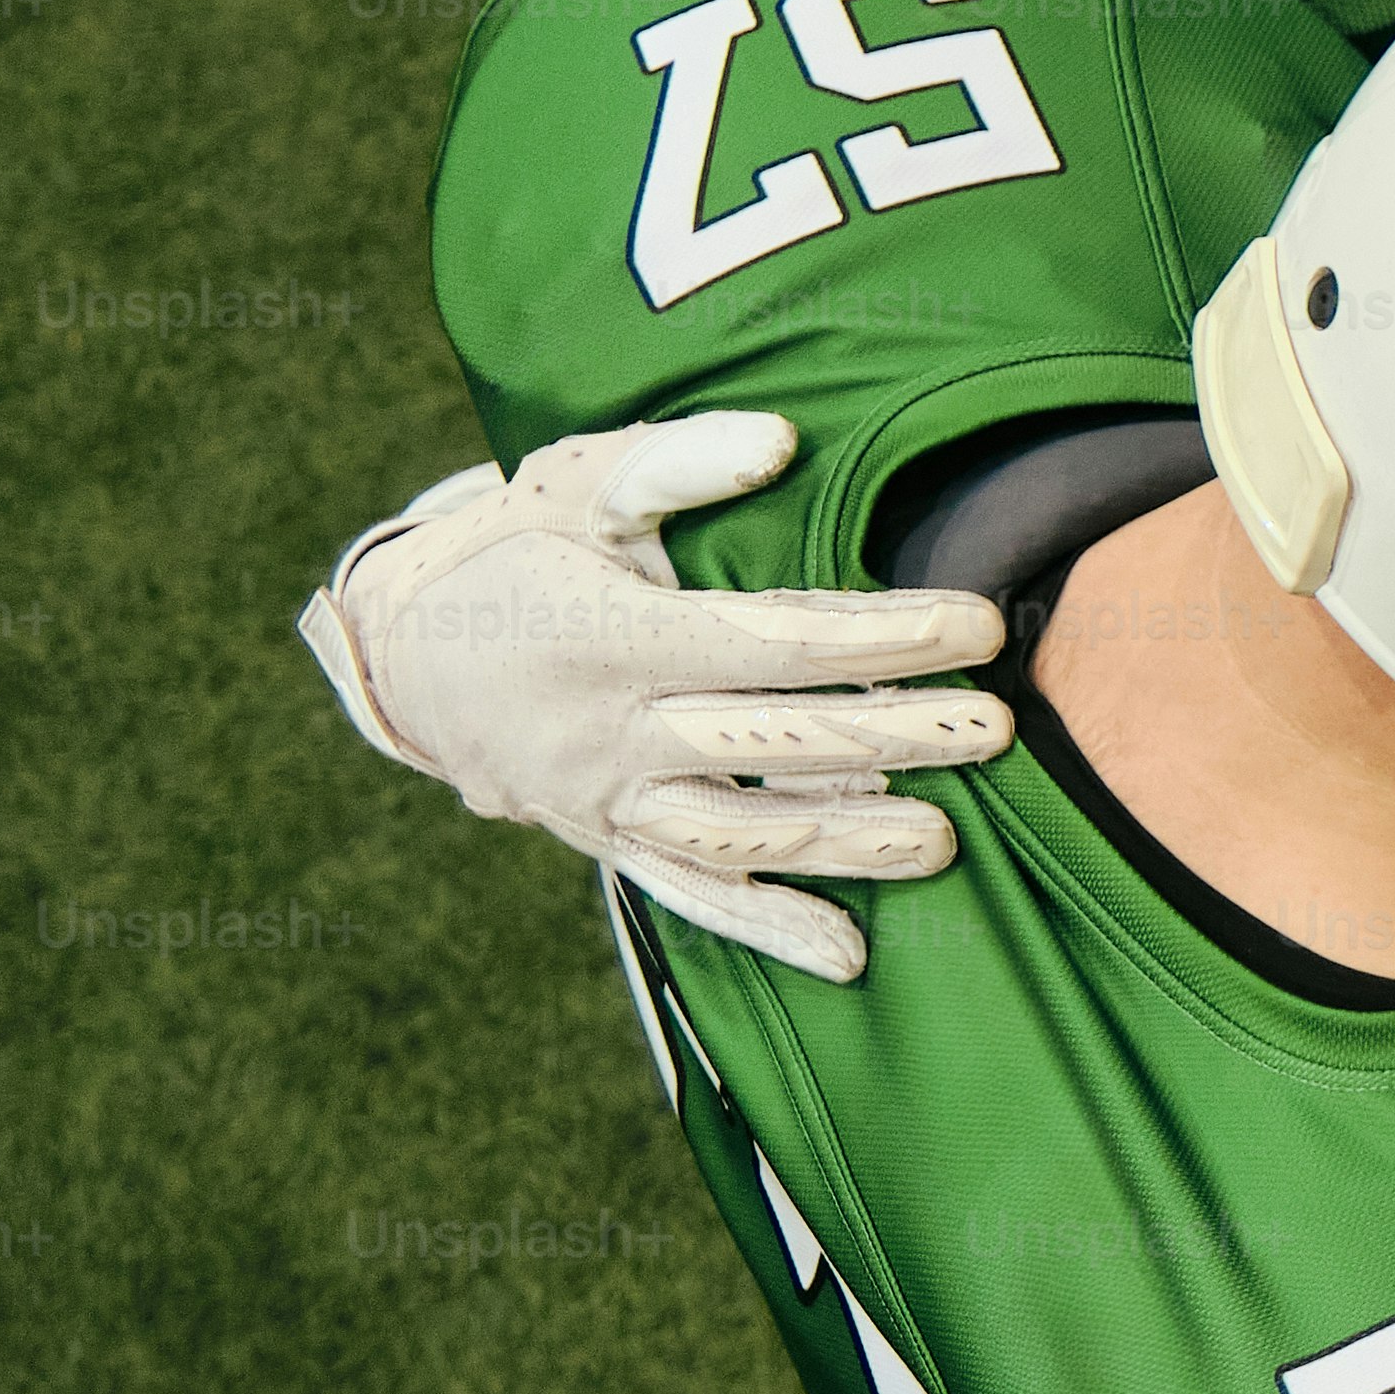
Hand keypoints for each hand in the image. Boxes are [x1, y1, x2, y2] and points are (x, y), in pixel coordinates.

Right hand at [294, 413, 1007, 982]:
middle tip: (1000, 732)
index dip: (882, 638)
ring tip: (947, 842)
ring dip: (849, 843)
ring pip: (743, 836)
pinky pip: (690, 896)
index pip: (771, 643)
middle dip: (896, 739)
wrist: (394, 653)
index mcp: (608, 638)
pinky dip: (768, 927)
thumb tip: (779, 440)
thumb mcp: (573, 485)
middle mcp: (607, 733)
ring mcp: (604, 802)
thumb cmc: (505, 549)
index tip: (980, 626)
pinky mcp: (603, 843)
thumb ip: (673, 464)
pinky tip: (849, 954)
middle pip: (774, 744)